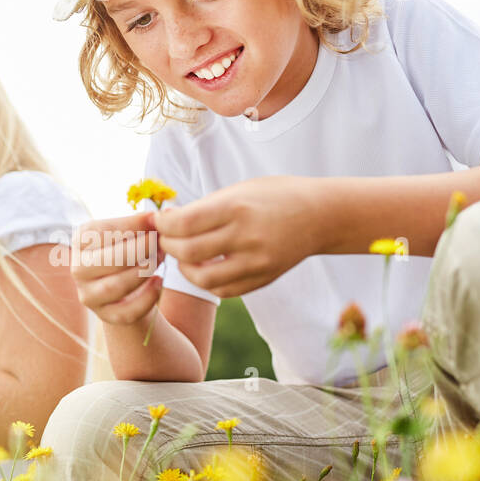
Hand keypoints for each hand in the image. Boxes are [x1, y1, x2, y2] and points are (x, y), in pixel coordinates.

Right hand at [71, 212, 162, 326]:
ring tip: (159, 259)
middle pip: (108, 260)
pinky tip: (159, 282)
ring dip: (144, 271)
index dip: (131, 225)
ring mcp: (88, 294)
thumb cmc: (128, 252)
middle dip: (139, 250)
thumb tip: (166, 212)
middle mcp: (78, 268)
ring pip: (116, 286)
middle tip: (159, 242)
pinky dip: (147, 297)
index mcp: (80, 241)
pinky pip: (127, 311)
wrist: (126, 290)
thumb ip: (144, 224)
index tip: (155, 220)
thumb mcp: (131, 235)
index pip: (101, 232)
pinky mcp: (104, 315)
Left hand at [151, 176, 322, 298]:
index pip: (184, 223)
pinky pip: (224, 290)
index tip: (160, 220)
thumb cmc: (275, 196)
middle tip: (166, 239)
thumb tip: (168, 220)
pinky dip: (207, 283)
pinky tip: (204, 268)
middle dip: (168, 246)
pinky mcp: (263, 279)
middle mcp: (247, 236)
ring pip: (203, 279)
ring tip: (183, 257)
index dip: (164, 224)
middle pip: (188, 252)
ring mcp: (256, 262)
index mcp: (237, 207)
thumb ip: (206, 207)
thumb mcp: (240, 190)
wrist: (320, 215)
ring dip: (184, 269)